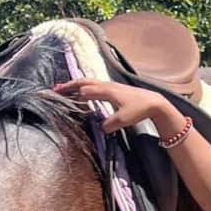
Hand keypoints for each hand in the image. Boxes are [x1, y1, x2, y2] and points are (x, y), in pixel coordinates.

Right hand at [54, 79, 171, 135]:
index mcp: (107, 91)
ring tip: (65, 89)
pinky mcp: (115, 90)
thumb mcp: (124, 119)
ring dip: (77, 85)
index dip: (71, 92)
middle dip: (70, 85)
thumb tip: (99, 128)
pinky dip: (86, 88)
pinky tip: (83, 94)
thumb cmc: (139, 109)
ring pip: (90, 82)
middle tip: (56, 88)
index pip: (85, 89)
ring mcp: (111, 86)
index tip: (58, 96)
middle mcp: (107, 86)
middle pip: (84, 82)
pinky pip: (96, 86)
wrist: (154, 103)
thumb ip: (110, 124)